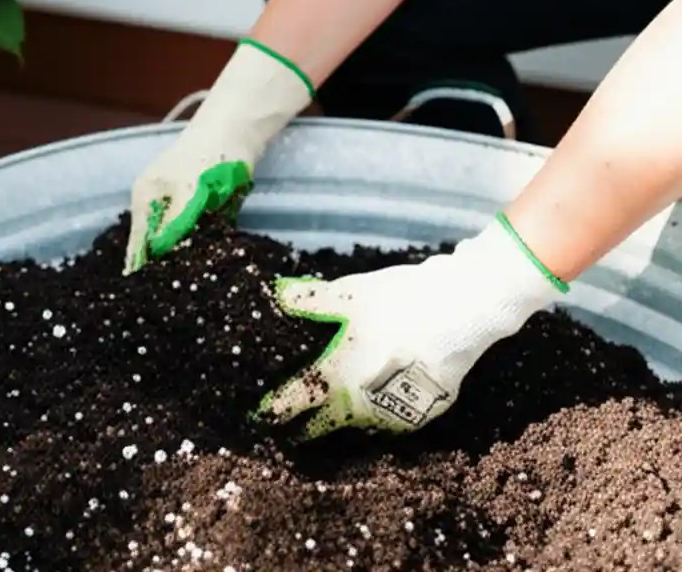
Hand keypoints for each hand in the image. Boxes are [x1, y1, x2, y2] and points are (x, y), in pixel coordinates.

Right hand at [123, 40, 312, 273]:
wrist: (238, 128)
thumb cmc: (209, 160)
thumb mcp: (188, 198)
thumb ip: (173, 230)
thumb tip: (159, 258)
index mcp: (144, 198)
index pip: (138, 244)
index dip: (142, 270)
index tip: (146, 295)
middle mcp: (155, 202)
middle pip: (154, 243)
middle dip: (161, 267)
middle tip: (167, 297)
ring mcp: (177, 201)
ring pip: (175, 239)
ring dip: (181, 257)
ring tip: (185, 285)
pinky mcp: (199, 203)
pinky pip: (195, 231)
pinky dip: (199, 244)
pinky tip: (205, 261)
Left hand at [256, 213, 567, 438]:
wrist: (465, 311)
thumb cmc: (400, 302)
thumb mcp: (349, 294)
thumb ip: (310, 300)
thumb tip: (275, 294)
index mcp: (338, 378)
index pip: (297, 403)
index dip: (276, 410)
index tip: (260, 417)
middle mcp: (363, 404)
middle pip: (327, 423)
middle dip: (308, 426)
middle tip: (291, 430)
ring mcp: (397, 413)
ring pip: (360, 425)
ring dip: (344, 422)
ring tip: (331, 419)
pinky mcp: (425, 412)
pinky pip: (391, 420)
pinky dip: (377, 415)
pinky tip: (373, 407)